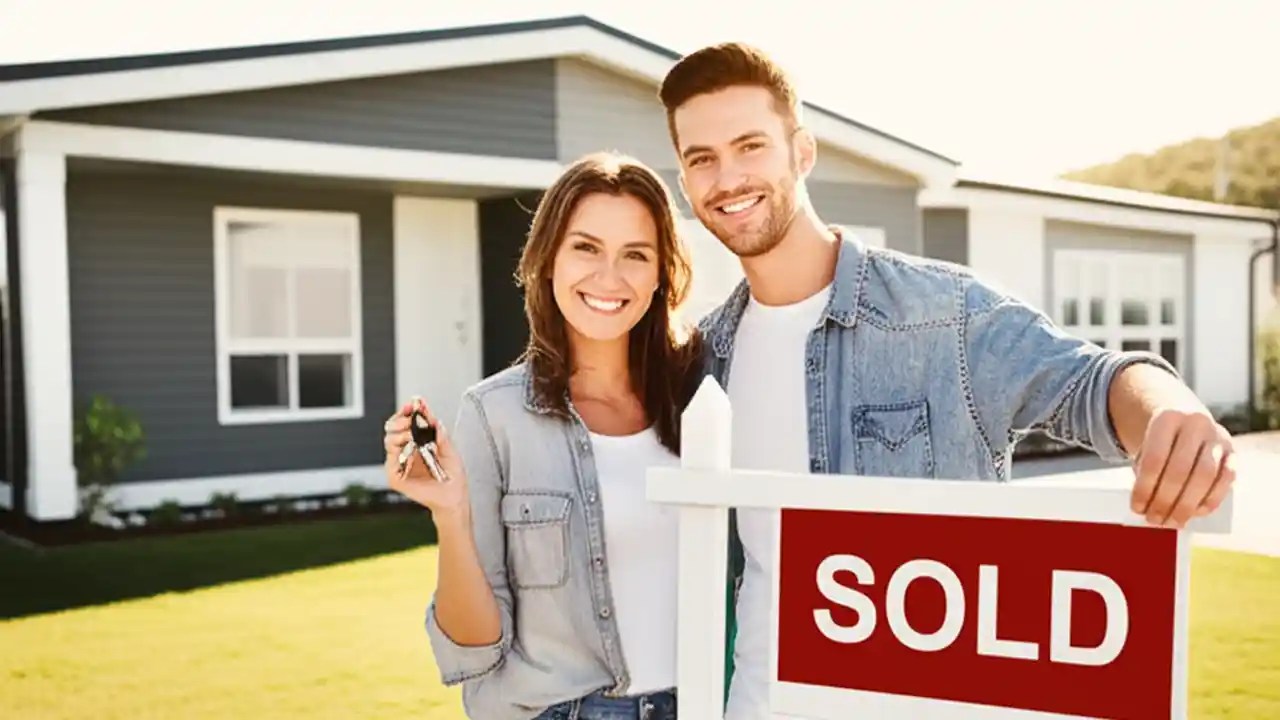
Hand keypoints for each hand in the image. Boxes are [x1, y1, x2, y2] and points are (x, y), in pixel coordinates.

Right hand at [382, 397, 469, 522]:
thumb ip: (441, 435)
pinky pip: (390, 460)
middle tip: (410, 418)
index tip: (414, 403)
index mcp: (417, 440)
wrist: (453, 497)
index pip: (406, 421)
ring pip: (389, 440)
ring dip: (400, 433)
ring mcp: (399, 462)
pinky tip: (409, 449)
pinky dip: (398, 452)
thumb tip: (434, 419)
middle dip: (400, 419)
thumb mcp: (450, 451)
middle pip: (392, 427)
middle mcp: (406, 449)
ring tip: (412, 435)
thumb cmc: (452, 476)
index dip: (408, 410)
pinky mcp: (395, 476)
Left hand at [1129, 407, 1234, 527]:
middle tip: (1154, 520)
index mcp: (1167, 419)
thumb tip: (1145, 508)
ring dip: (1187, 505)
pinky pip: (1226, 479)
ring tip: (1172, 522)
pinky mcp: (1233, 452)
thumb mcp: (1146, 447)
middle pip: (1180, 469)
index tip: (1137, 508)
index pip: (1154, 459)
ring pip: (1205, 476)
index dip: (1145, 488)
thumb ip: (1143, 473)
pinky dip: (1211, 499)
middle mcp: (1195, 424)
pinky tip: (1196, 513)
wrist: (1187, 417)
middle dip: (1165, 501)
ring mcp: (1217, 437)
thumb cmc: (1160, 442)